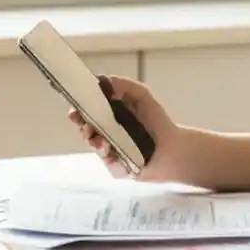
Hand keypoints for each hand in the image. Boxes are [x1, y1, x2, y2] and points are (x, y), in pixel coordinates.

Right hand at [67, 75, 214, 184]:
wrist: (174, 147)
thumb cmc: (158, 121)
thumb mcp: (142, 95)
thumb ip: (124, 85)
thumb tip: (102, 80)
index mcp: (109, 116)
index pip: (86, 113)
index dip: (77, 112)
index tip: (75, 111)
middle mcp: (107, 134)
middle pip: (86, 131)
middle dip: (84, 128)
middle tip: (88, 127)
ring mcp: (111, 152)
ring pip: (95, 148)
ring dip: (96, 143)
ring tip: (104, 142)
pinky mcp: (118, 168)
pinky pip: (109, 164)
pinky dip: (111, 159)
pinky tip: (114, 154)